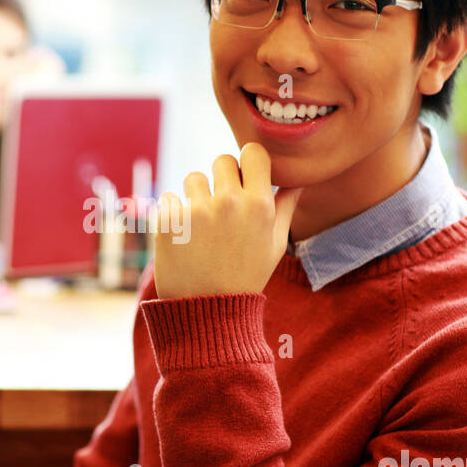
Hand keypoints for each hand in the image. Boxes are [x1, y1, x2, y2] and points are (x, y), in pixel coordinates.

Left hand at [153, 143, 302, 298]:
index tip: (243, 179)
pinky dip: (174, 214)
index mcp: (259, 205)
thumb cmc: (245, 277)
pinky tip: (183, 239)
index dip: (247, 163)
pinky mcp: (169, 221)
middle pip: (221, 160)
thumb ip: (285, 208)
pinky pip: (169, 198)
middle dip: (220, 179)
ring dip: (195, 196)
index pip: (252, 153)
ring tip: (201, 229)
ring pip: (192, 178)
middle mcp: (228, 203)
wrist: (207, 313)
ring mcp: (196, 211)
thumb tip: (297, 180)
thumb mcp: (273, 246)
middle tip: (220, 208)